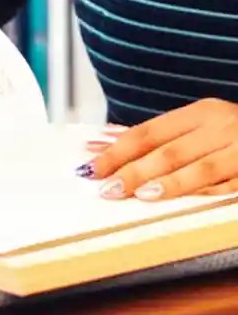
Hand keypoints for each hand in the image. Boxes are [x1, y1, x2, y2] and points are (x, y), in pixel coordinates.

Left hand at [75, 99, 237, 200]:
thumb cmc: (236, 135)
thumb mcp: (200, 127)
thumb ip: (159, 138)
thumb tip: (103, 143)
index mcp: (201, 113)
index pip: (148, 133)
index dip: (117, 151)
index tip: (91, 168)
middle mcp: (222, 126)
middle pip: (170, 151)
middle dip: (135, 171)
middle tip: (107, 189)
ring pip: (201, 168)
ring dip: (169, 183)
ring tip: (140, 195)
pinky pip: (230, 184)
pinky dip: (207, 193)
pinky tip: (186, 202)